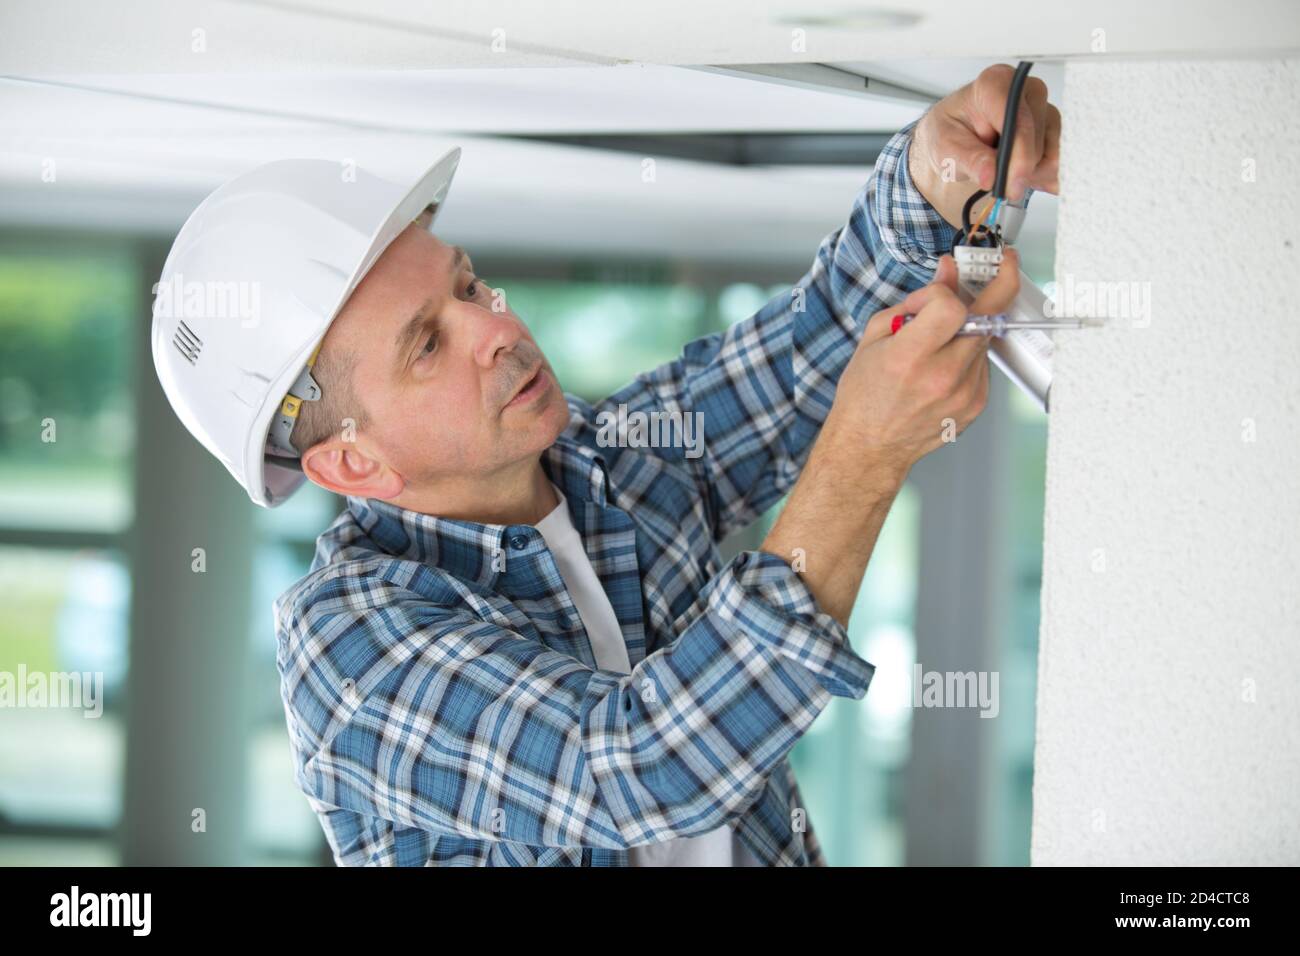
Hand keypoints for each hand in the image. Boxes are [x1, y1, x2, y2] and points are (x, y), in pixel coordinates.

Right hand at [821, 247, 1022, 477]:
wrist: (870, 446)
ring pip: (985, 337)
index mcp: (910, 358)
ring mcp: (964, 393)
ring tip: (938, 342)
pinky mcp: (976, 403)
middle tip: (1003, 263)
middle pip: (987, 315)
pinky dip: (967, 354)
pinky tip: (942, 367)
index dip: (942, 292)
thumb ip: (914, 303)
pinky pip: (982, 363)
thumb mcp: (875, 339)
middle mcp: (942, 377)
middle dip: (997, 283)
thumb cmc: (865, 396)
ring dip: (969, 328)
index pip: (950, 306)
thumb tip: (947, 274)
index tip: (930, 297)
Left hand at [909, 64, 1060, 227]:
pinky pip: (1060, 161)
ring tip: (1003, 175)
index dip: (1019, 157)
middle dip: (1018, 169)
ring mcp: (1045, 109)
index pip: (1020, 121)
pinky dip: (1041, 177)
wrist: (959, 137)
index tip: (1011, 184)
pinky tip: (1019, 177)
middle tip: (995, 180)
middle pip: (1037, 141)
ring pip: (1053, 153)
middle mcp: (1026, 91)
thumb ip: (969, 160)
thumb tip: (990, 175)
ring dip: (1030, 175)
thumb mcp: (945, 148)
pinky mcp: (1055, 130)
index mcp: (996, 84)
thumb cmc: (952, 132)